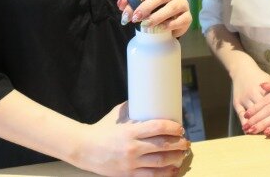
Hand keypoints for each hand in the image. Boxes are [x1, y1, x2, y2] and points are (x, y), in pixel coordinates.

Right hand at [74, 102, 189, 176]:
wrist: (85, 149)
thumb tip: (147, 99)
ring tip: (183, 153)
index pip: (156, 128)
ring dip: (175, 158)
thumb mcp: (116, 116)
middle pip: (162, 146)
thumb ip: (131, 109)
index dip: (171, 127)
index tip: (179, 127)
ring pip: (160, 162)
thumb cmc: (101, 129)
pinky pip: (151, 176)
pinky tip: (173, 169)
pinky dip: (165, 173)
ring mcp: (131, 163)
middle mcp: (132, 148)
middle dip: (177, 143)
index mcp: (129, 131)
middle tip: (185, 140)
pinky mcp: (129, 174)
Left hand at [116, 0, 191, 37]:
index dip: (134, 1)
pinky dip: (170, 24)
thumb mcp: (142, 4)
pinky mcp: (188, 16)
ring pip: (172, 7)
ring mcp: (183, 3)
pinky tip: (160, 29)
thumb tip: (120, 5)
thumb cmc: (156, 9)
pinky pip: (181, 19)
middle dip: (146, 7)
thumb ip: (131, 2)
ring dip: (157, 16)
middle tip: (135, 18)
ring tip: (146, 25)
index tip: (126, 14)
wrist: (172, 20)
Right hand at [230, 61, 269, 130]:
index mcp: (263, 88)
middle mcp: (252, 93)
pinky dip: (245, 123)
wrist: (242, 69)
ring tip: (265, 135)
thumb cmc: (260, 77)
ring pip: (252, 115)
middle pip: (263, 111)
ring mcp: (243, 97)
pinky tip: (249, 132)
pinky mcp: (236, 101)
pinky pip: (240, 115)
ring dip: (258, 125)